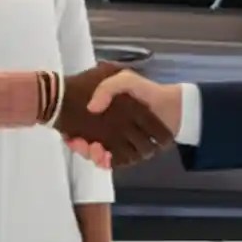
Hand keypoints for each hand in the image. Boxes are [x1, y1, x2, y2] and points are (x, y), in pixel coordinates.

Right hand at [53, 62, 173, 166]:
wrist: (173, 106)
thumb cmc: (146, 92)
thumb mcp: (124, 79)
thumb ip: (108, 88)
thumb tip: (92, 108)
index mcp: (105, 115)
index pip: (79, 128)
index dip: (72, 133)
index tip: (68, 135)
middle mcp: (109, 130)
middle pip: (87, 144)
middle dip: (81, 147)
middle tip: (81, 144)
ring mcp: (120, 143)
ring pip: (99, 155)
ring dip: (94, 155)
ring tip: (96, 150)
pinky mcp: (131, 153)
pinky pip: (115, 162)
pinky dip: (108, 163)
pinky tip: (106, 158)